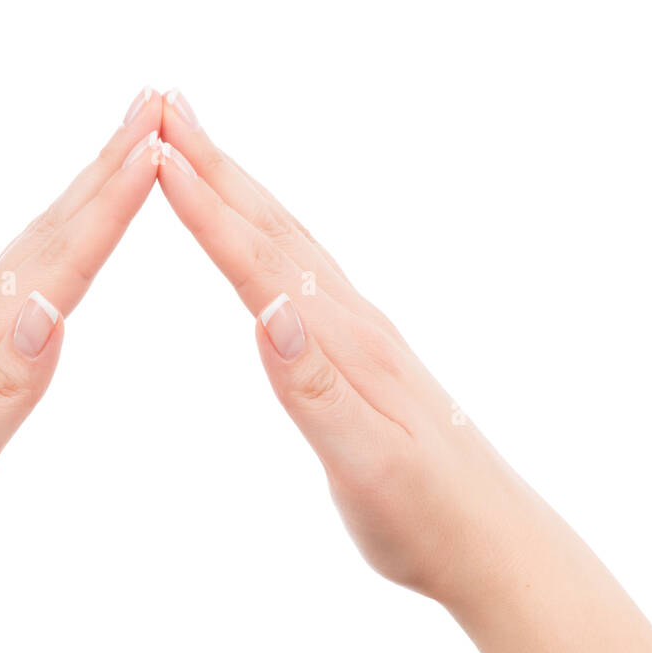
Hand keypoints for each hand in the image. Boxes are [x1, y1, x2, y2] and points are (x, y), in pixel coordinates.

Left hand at [0, 90, 165, 601]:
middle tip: (152, 104)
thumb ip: (6, 385)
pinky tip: (69, 243)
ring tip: (124, 149)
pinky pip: (30, 280)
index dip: (113, 202)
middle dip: (106, 165)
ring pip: (41, 247)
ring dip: (85, 192)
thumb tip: (53, 310)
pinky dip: (63, 242)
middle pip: (52, 230)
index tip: (157, 144)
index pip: (62, 260)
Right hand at [156, 92, 544, 608]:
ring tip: (205, 149)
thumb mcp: (366, 463)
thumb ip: (313, 389)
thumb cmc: (425, 516)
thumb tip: (267, 311)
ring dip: (244, 190)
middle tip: (168, 109)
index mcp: (346, 346)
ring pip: (292, 244)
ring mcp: (365, 336)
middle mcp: (356, 325)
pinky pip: (308, 274)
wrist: (493, 543)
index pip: (261, 262)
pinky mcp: (367, 356)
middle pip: (276, 230)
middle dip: (219, 167)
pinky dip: (270, 237)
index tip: (157, 154)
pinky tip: (263, 239)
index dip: (205, 208)